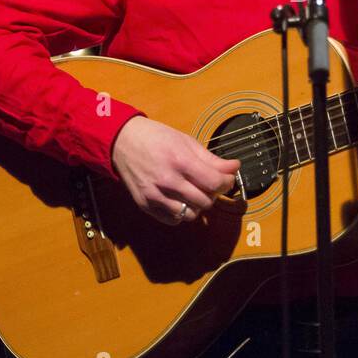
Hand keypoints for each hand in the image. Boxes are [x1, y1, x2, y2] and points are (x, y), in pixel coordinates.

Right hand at [110, 117, 240, 225]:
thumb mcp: (186, 142)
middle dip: (213, 194)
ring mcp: (155, 195)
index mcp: (180, 161)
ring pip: (191, 215)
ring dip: (197, 206)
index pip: (214, 183)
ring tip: (193, 192)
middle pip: (205, 201)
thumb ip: (211, 159)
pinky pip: (173, 220)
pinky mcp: (145, 205)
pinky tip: (179, 199)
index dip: (226, 183)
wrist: (123, 142)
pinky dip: (181, 213)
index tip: (226, 178)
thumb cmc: (156, 138)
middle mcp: (167, 181)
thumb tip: (234, 168)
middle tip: (209, 184)